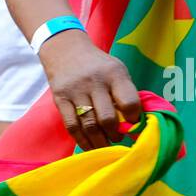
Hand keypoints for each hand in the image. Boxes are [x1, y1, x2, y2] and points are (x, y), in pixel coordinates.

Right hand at [37, 30, 140, 150]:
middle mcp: (95, 82)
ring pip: (89, 125)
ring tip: (105, 144)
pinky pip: (71, 126)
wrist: (66, 49)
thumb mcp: (117, 70)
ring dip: (100, 141)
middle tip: (117, 137)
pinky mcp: (60, 99)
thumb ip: (126, 93)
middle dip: (115, 134)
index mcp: (114, 74)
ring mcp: (76, 91)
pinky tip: (89, 146)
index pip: (129, 102)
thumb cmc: (98, 65)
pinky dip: (82, 141)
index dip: (134, 119)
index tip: (133, 124)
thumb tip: (135, 124)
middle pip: (108, 119)